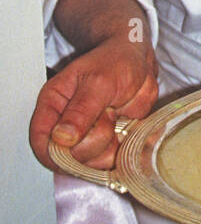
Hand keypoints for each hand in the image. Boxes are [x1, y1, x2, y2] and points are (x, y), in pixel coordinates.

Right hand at [29, 37, 159, 170]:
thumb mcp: (99, 82)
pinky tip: (125, 125)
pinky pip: (112, 159)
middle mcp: (66, 125)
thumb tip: (62, 139)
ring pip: (92, 162)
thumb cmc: (115, 62)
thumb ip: (81, 111)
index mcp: (53, 105)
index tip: (74, 153)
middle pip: (69, 157)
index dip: (52, 155)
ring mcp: (87, 136)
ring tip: (115, 114)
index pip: (40, 140)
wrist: (138, 60)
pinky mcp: (106, 142)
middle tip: (107, 112)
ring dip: (110, 142)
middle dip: (93, 140)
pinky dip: (122, 146)